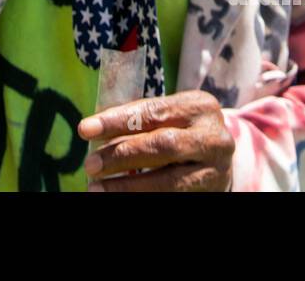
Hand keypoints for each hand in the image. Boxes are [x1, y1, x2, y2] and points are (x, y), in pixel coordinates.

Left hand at [78, 90, 234, 191]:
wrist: (219, 163)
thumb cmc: (182, 132)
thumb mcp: (168, 117)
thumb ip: (137, 120)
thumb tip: (93, 131)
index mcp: (200, 107)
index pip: (153, 112)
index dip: (117, 121)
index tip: (85, 130)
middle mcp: (213, 138)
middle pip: (162, 146)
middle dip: (121, 155)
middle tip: (90, 164)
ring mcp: (216, 170)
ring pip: (169, 182)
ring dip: (128, 186)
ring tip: (97, 188)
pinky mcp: (213, 194)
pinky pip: (172, 198)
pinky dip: (141, 197)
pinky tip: (119, 196)